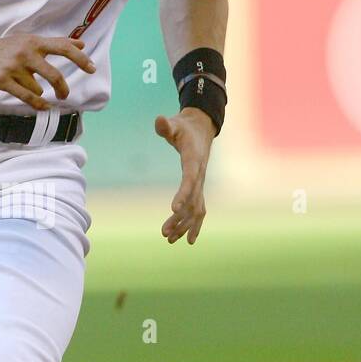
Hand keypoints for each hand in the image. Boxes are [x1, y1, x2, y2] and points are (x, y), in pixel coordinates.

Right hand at [0, 31, 95, 110]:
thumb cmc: (5, 47)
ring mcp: (14, 68)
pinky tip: (43, 106)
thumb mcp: (29, 40)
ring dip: (37, 92)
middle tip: (64, 95)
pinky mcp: (3, 81)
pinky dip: (37, 103)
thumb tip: (81, 44)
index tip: (92, 68)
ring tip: (27, 86)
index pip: (63, 47)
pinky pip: (26, 96)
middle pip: (54, 74)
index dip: (80, 58)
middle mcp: (26, 53)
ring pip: (38, 88)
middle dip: (62, 88)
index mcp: (34, 42)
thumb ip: (56, 43)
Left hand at [154, 106, 215, 244]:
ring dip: (184, 225)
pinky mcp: (199, 188)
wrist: (201, 128)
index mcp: (194, 160)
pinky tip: (187, 240)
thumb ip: (166, 125)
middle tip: (164, 233)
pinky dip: (194, 225)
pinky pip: (198, 209)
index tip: (173, 208)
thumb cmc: (183, 127)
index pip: (189, 179)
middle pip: (192, 200)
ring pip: (196, 209)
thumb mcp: (174, 124)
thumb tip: (159, 121)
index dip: (183, 194)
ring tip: (169, 240)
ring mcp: (201, 183)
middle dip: (179, 218)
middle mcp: (200, 175)